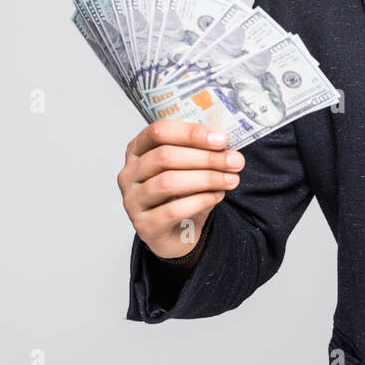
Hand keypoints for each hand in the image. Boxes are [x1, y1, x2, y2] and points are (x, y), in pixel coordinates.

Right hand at [118, 120, 243, 259]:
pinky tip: (217, 196)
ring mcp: (132, 200)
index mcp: (138, 150)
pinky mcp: (143, 225)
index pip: (159, 131)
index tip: (222, 139)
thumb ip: (201, 153)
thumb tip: (227, 147)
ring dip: (206, 178)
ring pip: (168, 182)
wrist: (177, 233)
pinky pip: (172, 210)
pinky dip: (200, 201)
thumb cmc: (182, 193)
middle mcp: (129, 173)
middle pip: (165, 156)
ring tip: (231, 179)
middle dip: (206, 158)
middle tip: (235, 161)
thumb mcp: (190, 167)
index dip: (192, 133)